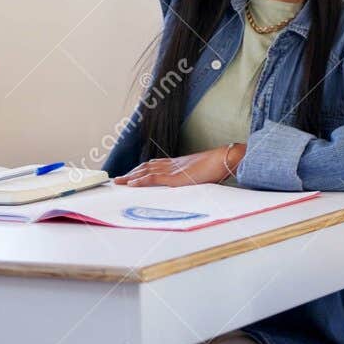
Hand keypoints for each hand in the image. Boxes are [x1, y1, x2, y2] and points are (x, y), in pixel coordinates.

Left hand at [114, 143, 245, 186]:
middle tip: (119, 178)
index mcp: (179, 163)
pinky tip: (131, 184)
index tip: (133, 173)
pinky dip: (140, 180)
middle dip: (132, 172)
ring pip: (145, 171)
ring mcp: (173, 170)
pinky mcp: (175, 177)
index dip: (143, 168)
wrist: (224, 159)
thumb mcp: (204, 171)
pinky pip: (152, 178)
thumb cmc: (219, 165)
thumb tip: (199, 181)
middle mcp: (173, 164)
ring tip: (119, 181)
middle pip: (146, 166)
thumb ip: (197, 175)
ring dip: (131, 176)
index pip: (156, 164)